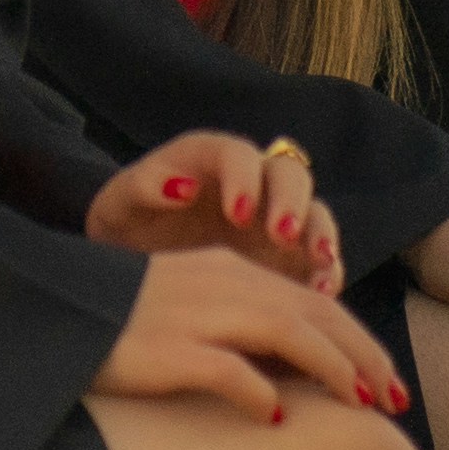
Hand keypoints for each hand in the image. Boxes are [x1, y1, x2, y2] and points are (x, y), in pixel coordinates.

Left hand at [86, 130, 340, 289]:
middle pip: (289, 176)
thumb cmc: (129, 221)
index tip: (237, 213)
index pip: (239, 155)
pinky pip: (321, 260)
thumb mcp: (120, 203)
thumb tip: (180, 186)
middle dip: (291, 202)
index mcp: (212, 159)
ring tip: (319, 261)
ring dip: (321, 234)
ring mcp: (277, 218)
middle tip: (282, 234)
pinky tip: (322, 294)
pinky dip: (328, 273)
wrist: (135, 257)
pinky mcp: (292, 257)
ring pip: (315, 213)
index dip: (244, 179)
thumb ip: (143, 187)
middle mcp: (254, 182)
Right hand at [92, 255, 410, 425]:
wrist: (43, 313)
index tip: (383, 383)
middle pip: (313, 315)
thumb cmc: (113, 322)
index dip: (356, 341)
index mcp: (225, 271)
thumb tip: (289, 375)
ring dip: (332, 369)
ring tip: (361, 405)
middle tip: (394, 400)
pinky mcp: (165, 348)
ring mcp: (192, 314)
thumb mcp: (183, 306)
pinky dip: (259, 392)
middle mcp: (217, 284)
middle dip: (362, 356)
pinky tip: (277, 420)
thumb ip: (234, 326)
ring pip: (287, 333)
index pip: (310, 303)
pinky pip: (228, 370)